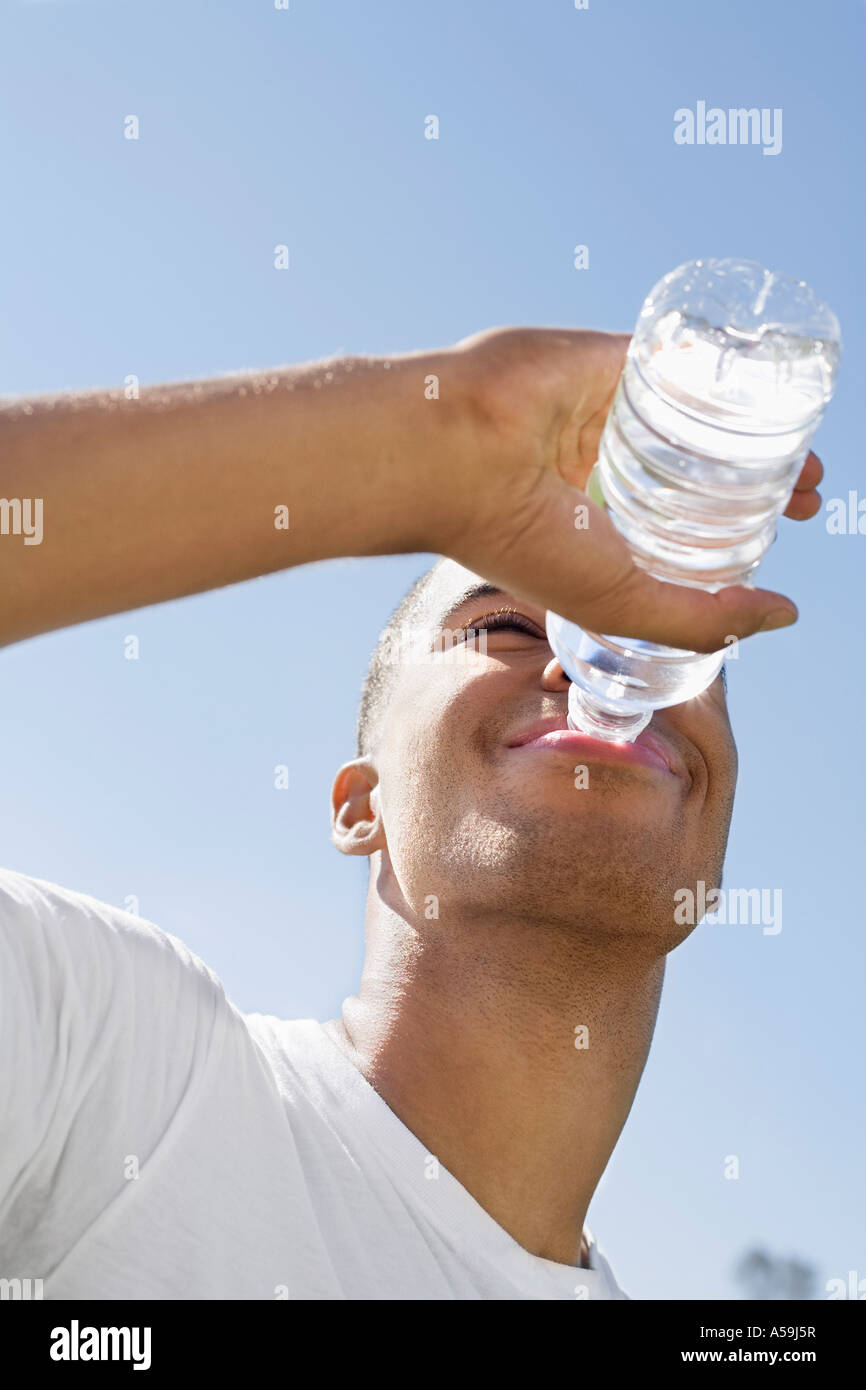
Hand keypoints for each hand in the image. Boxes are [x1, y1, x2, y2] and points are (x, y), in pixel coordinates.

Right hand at [440, 327, 822, 652]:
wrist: (460, 454)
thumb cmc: (524, 540)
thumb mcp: (623, 604)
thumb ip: (702, 618)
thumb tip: (783, 614)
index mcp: (600, 531)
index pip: (683, 531)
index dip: (742, 530)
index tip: (789, 524)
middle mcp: (606, 473)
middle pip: (700, 473)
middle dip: (757, 481)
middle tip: (808, 486)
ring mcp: (608, 413)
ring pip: (697, 418)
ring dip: (750, 427)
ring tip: (801, 438)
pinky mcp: (610, 359)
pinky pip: (679, 359)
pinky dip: (719, 366)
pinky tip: (763, 379)